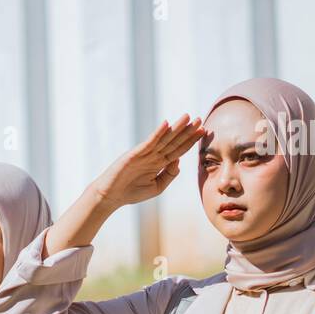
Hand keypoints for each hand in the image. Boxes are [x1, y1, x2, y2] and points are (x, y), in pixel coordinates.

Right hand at [90, 114, 204, 209]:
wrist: (111, 196)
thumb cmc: (131, 193)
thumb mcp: (157, 187)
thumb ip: (169, 175)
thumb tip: (179, 161)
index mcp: (159, 163)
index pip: (178, 150)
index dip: (190, 141)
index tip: (203, 132)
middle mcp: (153, 156)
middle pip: (174, 141)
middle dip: (187, 131)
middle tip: (200, 120)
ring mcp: (144, 153)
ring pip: (164, 139)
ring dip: (176, 128)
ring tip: (188, 117)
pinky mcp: (135, 154)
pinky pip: (149, 142)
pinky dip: (158, 133)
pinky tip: (166, 124)